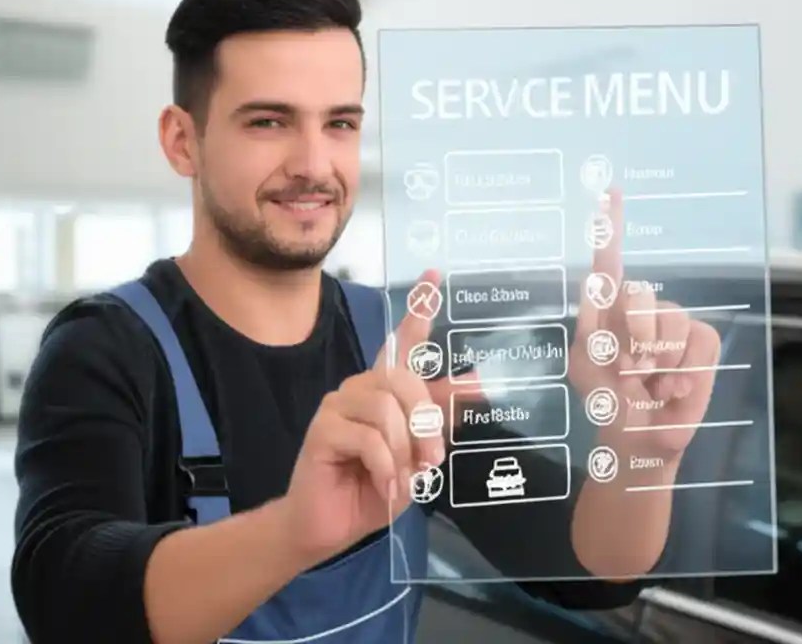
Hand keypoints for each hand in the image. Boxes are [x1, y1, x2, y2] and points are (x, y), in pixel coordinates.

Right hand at [280, 271, 446, 562]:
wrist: (326, 526)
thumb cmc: (371, 489)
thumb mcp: (417, 455)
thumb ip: (438, 418)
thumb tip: (478, 383)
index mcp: (385, 391)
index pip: (404, 342)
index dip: (419, 309)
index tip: (433, 276)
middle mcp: (361, 388)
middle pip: (404, 380)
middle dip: (425, 422)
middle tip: (432, 460)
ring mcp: (338, 405)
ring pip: (387, 410)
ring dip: (405, 452)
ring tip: (403, 479)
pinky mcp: (323, 428)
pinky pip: (369, 439)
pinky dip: (385, 468)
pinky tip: (382, 485)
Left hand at [568, 189, 720, 458]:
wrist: (638, 436)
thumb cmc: (608, 398)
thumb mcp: (585, 362)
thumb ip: (591, 323)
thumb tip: (597, 282)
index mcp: (609, 308)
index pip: (610, 261)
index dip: (611, 226)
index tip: (611, 192)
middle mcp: (645, 307)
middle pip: (640, 293)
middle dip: (632, 336)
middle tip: (629, 369)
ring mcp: (676, 321)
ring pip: (671, 319)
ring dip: (656, 361)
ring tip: (650, 383)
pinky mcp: (703, 342)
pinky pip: (696, 343)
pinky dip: (682, 372)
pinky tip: (672, 389)